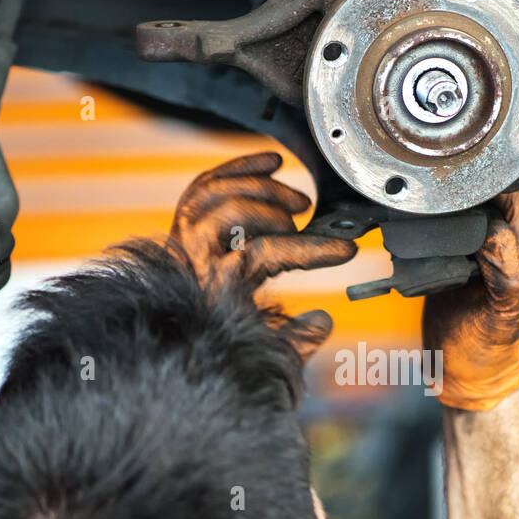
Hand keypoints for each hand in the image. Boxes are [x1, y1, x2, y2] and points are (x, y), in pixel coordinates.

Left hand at [170, 151, 356, 359]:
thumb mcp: (259, 355)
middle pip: (233, 211)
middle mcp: (193, 257)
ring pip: (218, 190)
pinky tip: (273, 163)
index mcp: (216, 288)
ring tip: (296, 201)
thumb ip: (293, 342)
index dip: (311, 248)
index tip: (345, 249)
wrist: (173, 346)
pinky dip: (241, 168)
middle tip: (305, 219)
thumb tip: (322, 321)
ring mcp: (183, 237)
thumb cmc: (216, 348)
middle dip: (276, 211)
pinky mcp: (184, 222)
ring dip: (262, 187)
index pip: (266, 253)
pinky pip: (207, 183)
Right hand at [423, 188, 518, 410]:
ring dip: (441, 198)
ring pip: (461, 196)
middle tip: (435, 194)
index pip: (513, 186)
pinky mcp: (453, 246)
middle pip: (484, 182)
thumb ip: (508, 271)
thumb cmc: (490, 350)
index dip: (487, 180)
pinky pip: (442, 218)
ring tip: (425, 209)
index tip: (461, 185)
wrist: (460, 370)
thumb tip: (492, 231)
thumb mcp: (505, 313)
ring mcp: (480, 238)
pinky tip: (419, 224)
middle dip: (460, 184)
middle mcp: (508, 232)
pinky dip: (429, 218)